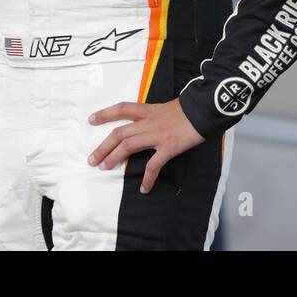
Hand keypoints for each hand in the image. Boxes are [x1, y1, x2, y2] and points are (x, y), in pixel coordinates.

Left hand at [87, 98, 203, 193]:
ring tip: (104, 168)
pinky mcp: (168, 147)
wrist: (205, 110)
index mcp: (148, 110)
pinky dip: (147, 178)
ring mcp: (157, 135)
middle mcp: (148, 122)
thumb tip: (146, 123)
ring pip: (128, 146)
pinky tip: (143, 188)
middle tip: (92, 159)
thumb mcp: (166, 107)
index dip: (105, 114)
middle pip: (119, 133)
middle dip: (103, 146)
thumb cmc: (188, 108)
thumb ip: (154, 115)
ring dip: (114, 158)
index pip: (122, 109)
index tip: (91, 120)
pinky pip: (154, 165)